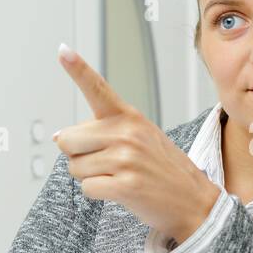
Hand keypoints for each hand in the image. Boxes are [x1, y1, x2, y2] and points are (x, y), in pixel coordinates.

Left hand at [53, 44, 219, 243]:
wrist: (195, 202)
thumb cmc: (165, 170)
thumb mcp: (142, 137)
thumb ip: (104, 131)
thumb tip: (57, 136)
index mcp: (130, 117)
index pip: (98, 89)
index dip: (77, 70)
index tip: (63, 50)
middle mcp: (127, 133)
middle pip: (67, 140)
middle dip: (78, 155)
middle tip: (107, 163)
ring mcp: (126, 159)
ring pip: (75, 167)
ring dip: (90, 176)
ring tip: (119, 177)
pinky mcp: (125, 185)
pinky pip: (87, 188)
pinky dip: (98, 193)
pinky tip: (120, 191)